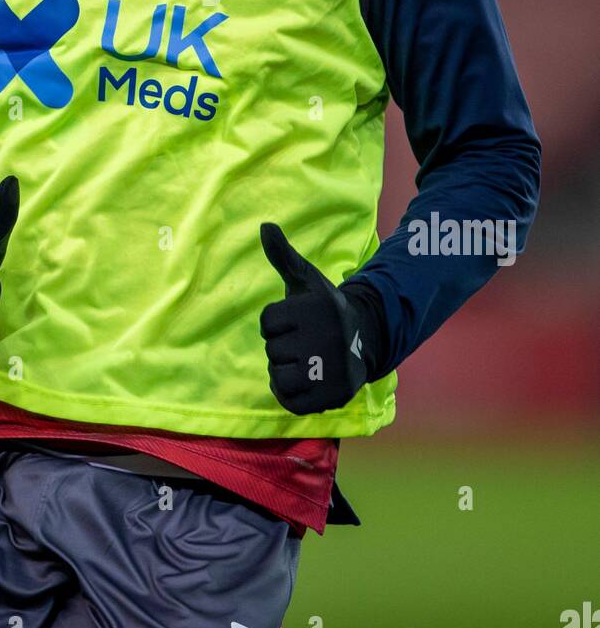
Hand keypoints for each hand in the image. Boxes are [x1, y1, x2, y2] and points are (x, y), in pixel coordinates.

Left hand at [259, 221, 373, 414]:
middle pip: (272, 351)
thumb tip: (264, 225)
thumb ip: (283, 255)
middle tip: (305, 341)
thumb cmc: (323, 309)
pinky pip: (290, 401)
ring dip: (284, 370)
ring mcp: (332, 370)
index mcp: (318, 309)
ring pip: (278, 376)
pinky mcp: (333, 397)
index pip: (266, 323)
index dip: (275, 322)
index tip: (296, 320)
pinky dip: (289, 393)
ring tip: (304, 361)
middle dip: (282, 347)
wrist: (363, 339)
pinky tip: (303, 380)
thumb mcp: (306, 280)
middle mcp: (328, 339)